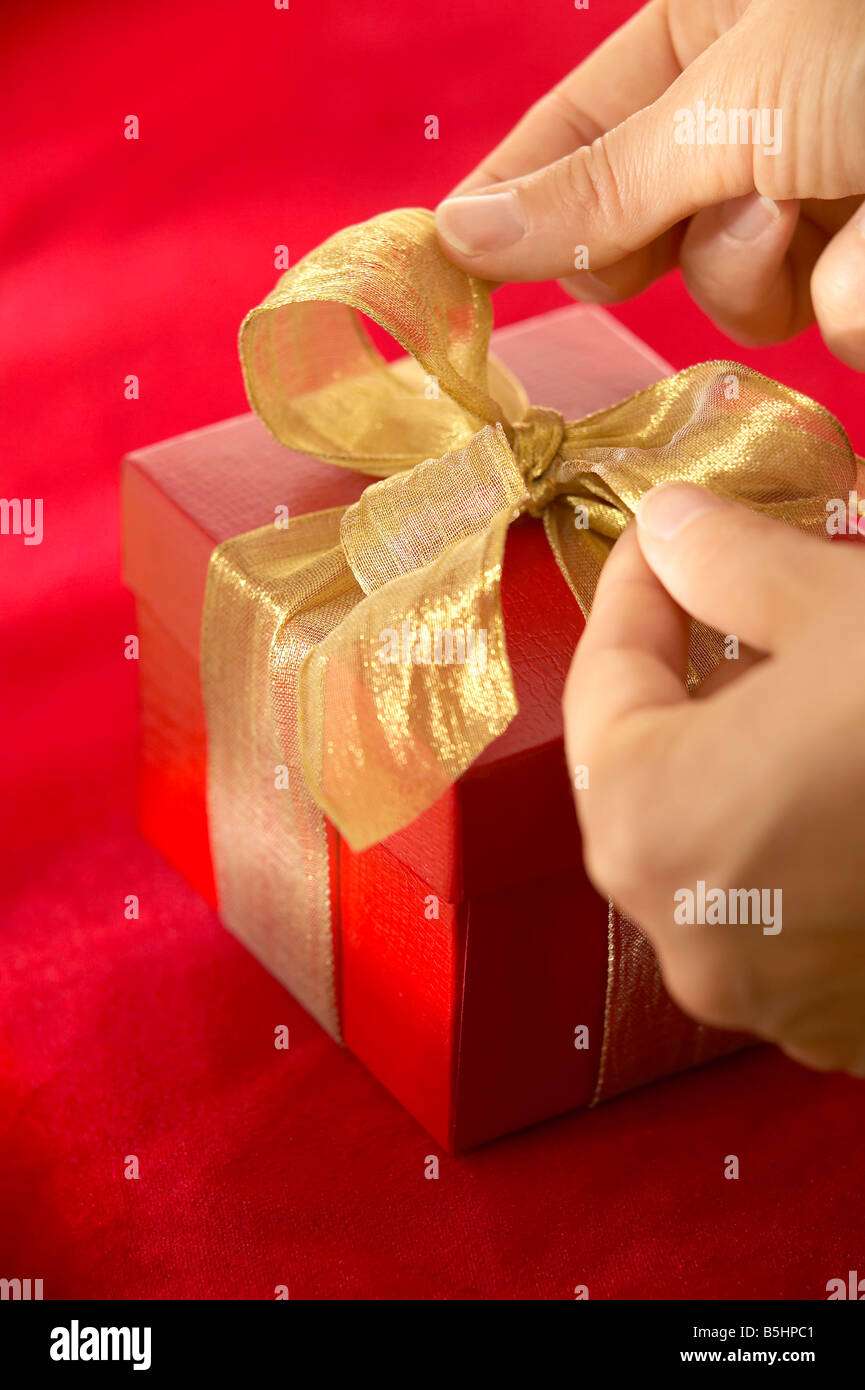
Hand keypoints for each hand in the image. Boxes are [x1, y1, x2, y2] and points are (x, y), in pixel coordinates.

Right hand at [435, 0, 864, 367]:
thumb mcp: (734, 100)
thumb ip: (600, 188)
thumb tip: (459, 237)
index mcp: (699, 39)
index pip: (565, 137)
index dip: (505, 207)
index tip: (439, 274)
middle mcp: (745, 124)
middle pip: (630, 241)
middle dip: (654, 245)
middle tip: (687, 212)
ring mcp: (810, 199)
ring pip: (725, 299)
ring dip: (756, 268)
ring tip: (820, 196)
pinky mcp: (861, 267)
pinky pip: (812, 322)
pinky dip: (845, 295)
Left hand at [563, 483, 864, 1074]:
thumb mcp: (843, 609)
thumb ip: (729, 564)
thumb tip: (671, 530)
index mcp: (651, 829)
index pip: (603, 679)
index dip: (635, 586)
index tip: (664, 533)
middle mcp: (687, 939)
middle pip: (655, 771)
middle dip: (692, 673)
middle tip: (731, 592)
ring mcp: (774, 1001)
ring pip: (726, 845)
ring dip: (751, 758)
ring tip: (806, 679)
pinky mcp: (852, 1026)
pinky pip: (792, 909)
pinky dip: (806, 836)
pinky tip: (853, 775)